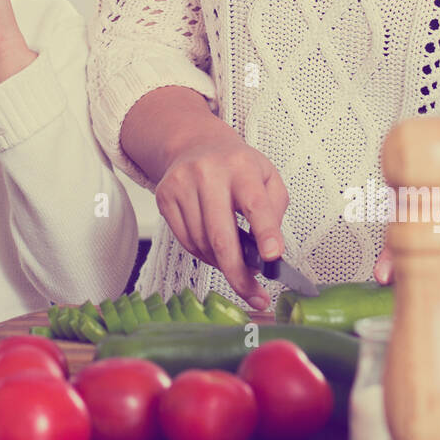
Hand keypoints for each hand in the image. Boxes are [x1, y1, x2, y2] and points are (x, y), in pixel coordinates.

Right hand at [153, 133, 288, 310]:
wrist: (196, 144)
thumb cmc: (237, 167)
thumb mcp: (267, 177)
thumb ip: (275, 210)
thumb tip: (269, 250)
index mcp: (241, 166)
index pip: (255, 204)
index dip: (265, 232)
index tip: (272, 256)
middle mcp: (208, 172)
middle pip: (221, 235)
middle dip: (238, 273)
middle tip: (253, 295)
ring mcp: (182, 184)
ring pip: (201, 243)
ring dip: (221, 263)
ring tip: (235, 261)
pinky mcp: (164, 196)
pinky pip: (185, 241)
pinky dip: (203, 254)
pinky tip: (214, 249)